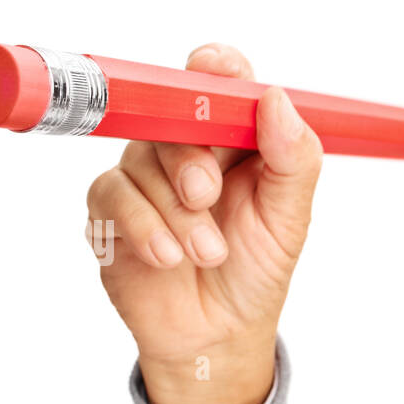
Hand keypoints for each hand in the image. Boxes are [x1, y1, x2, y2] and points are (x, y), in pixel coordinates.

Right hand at [85, 42, 323, 403]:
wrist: (219, 335)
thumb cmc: (255, 272)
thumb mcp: (289, 218)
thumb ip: (293, 158)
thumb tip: (275, 98)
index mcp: (232, 140)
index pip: (217, 82)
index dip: (215, 68)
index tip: (217, 70)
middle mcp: (185, 149)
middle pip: (168, 115)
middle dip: (189, 156)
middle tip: (207, 196)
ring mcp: (144, 177)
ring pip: (141, 159)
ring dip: (177, 212)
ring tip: (207, 254)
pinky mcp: (111, 210)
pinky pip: (112, 194)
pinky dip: (144, 227)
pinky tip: (169, 258)